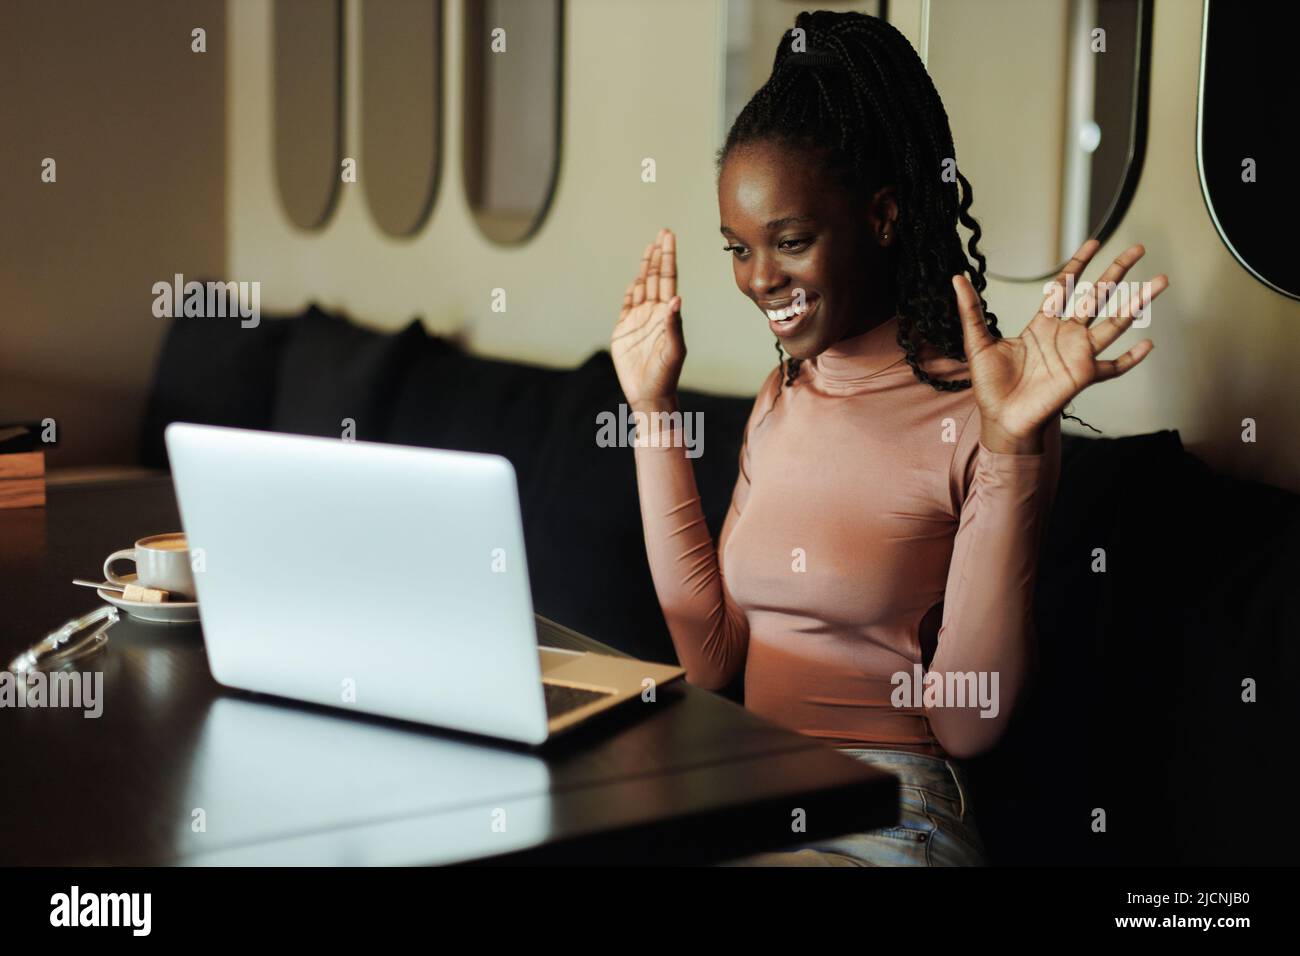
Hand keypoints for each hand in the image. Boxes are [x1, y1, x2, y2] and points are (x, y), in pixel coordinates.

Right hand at [611, 228, 685, 409]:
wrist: (649, 394)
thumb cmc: (666, 375)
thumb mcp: (673, 351)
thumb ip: (674, 325)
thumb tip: (676, 299)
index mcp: (667, 314)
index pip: (668, 278)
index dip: (668, 257)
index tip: (668, 236)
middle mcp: (654, 312)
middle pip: (656, 277)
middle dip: (658, 254)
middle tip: (662, 232)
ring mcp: (638, 320)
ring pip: (642, 287)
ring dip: (646, 267)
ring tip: (650, 248)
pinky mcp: (624, 330)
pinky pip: (627, 305)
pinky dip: (631, 291)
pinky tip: (635, 280)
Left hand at [952, 240, 1167, 451]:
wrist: (1000, 419)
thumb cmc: (991, 386)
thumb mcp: (978, 343)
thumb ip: (971, 311)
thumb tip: (957, 278)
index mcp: (1042, 325)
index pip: (1065, 287)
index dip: (1079, 263)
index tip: (1094, 242)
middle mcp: (1065, 336)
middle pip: (1097, 297)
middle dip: (1117, 272)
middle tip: (1138, 249)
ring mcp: (1077, 355)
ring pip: (1114, 324)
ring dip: (1137, 304)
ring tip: (1158, 283)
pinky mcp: (1083, 377)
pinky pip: (1113, 367)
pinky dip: (1130, 359)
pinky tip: (1148, 346)